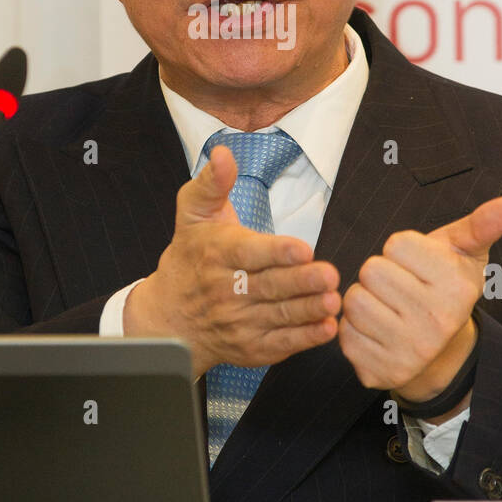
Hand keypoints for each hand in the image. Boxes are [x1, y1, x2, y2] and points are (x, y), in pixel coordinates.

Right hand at [124, 145, 341, 377]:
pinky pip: (280, 344)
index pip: (248, 253)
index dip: (276, 252)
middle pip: (269, 286)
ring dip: (308, 310)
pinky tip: (326, 328)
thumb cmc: (189, 258)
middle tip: (330, 275)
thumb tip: (223, 153)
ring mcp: (238, 322)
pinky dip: (304, 339)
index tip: (303, 249)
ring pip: (278, 316)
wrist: (168, 318)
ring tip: (333, 301)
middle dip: (301, 282)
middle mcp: (226, 290)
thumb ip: (213, 183)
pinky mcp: (250, 348)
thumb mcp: (193, 214)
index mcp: (216, 254)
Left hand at [338, 197, 501, 399]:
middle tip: (401, 289)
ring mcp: (410, 351)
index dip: (401, 251)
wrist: (441, 354)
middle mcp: (437, 321)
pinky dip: (354, 329)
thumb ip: (482, 225)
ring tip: (388, 308)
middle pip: (371, 270)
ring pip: (354, 301)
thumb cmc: (444, 288)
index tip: (417, 267)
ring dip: (365, 300)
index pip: (396, 244)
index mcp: (457, 286)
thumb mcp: (464, 253)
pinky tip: (377, 332)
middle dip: (380, 274)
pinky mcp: (381, 371)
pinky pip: (345, 332)